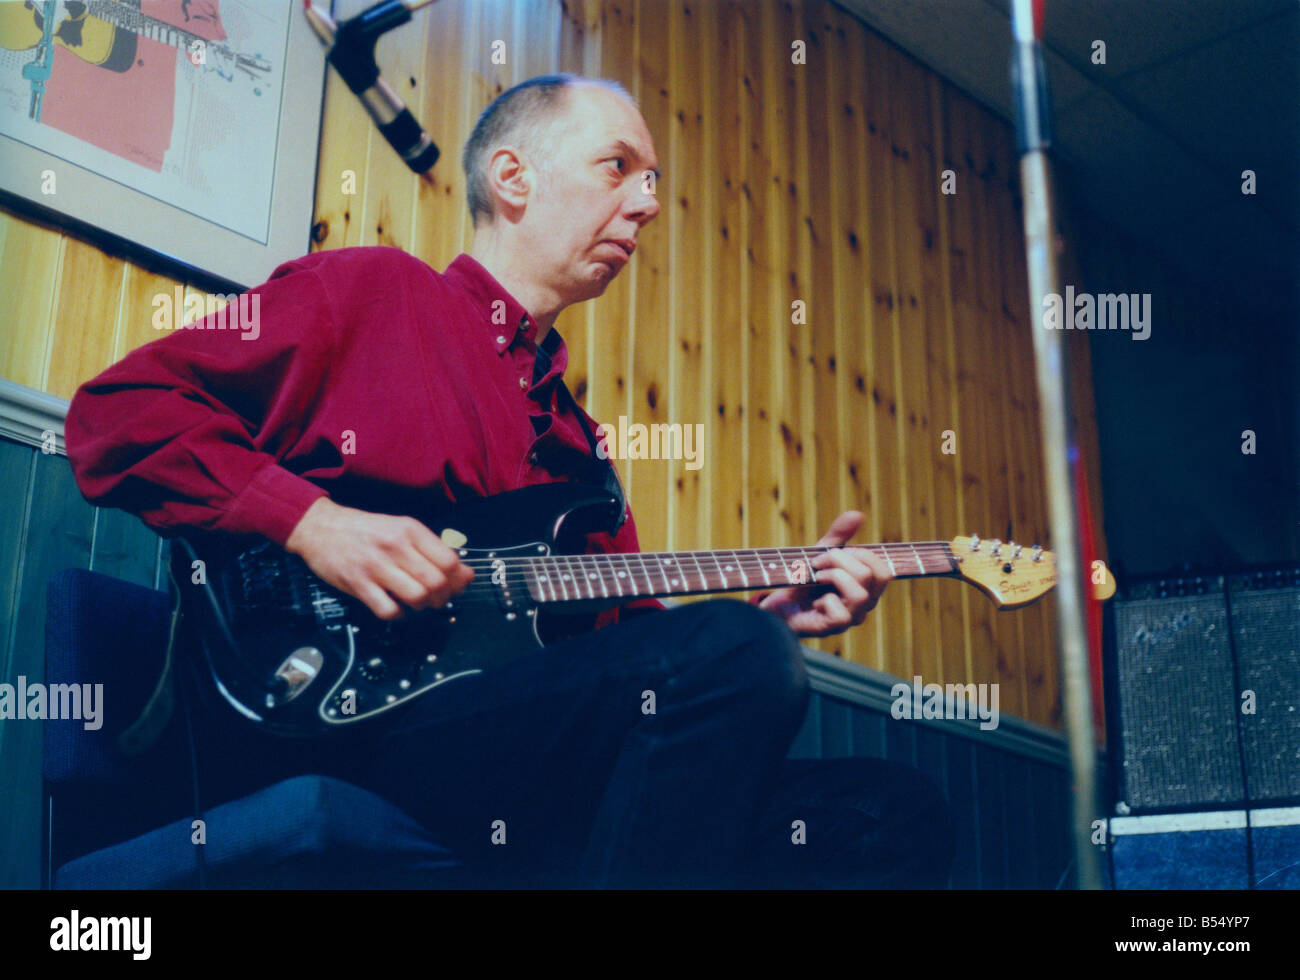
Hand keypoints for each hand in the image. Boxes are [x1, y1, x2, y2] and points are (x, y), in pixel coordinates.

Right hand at [285, 497, 473, 620]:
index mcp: (409, 530)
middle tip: (438, 598)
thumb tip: (464, 573)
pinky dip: (398, 614)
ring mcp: (375, 566)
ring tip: (417, 601)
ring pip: (417, 597)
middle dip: (443, 596)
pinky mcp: (358, 584)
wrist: (320, 528)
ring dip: (422, 606)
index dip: (459, 578)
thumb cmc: (365, 530)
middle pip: (436, 582)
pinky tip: (396, 606)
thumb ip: (431, 548)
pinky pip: (389, 610)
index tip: (457, 584)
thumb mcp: (400, 527)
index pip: (449, 560)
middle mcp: (395, 546)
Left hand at [756, 511, 891, 637]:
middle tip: (818, 562)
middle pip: (872, 576)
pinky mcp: (833, 629)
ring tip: (816, 577)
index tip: (831, 552)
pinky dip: (824, 601)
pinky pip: (841, 614)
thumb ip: (838, 535)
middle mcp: (864, 605)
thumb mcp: (819, 553)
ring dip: (833, 576)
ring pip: (860, 594)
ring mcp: (851, 618)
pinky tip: (814, 603)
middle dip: (841, 560)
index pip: (882, 570)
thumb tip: (858, 514)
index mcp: (866, 587)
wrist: (776, 605)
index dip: (860, 554)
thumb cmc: (802, 581)